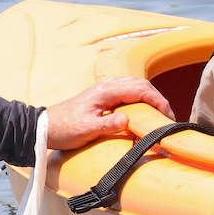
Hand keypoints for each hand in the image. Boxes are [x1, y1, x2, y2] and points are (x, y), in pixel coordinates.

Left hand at [45, 76, 174, 149]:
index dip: (158, 101)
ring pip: (134, 86)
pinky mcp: (102, 97)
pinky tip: (142, 111)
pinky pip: (127, 91)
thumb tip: (127, 121)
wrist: (45, 127)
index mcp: (105, 91)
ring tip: (159, 115)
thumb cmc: (64, 129)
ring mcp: (104, 90)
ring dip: (150, 97)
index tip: (168, 117)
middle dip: (158, 98)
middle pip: (141, 84)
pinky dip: (140, 98)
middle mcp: (106, 86)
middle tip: (168, 118)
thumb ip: (108, 125)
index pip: (140, 89)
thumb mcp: (87, 130)